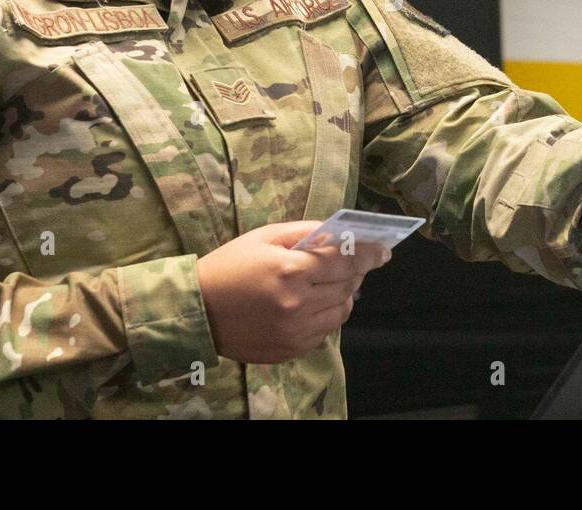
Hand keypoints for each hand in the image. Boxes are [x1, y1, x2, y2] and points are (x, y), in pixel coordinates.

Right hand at [195, 221, 390, 363]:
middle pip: (347, 287)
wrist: (197, 311)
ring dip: (343, 296)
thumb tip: (338, 232)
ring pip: (341, 312)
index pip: (345, 260)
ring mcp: (295, 331)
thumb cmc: (230, 266)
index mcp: (290, 270)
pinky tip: (310, 305)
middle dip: (356, 272)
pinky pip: (323, 332)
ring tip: (330, 285)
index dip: (368, 254)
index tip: (384, 250)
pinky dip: (325, 316)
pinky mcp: (290, 350)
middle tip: (353, 263)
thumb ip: (304, 232)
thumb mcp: (264, 237)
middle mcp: (297, 303)